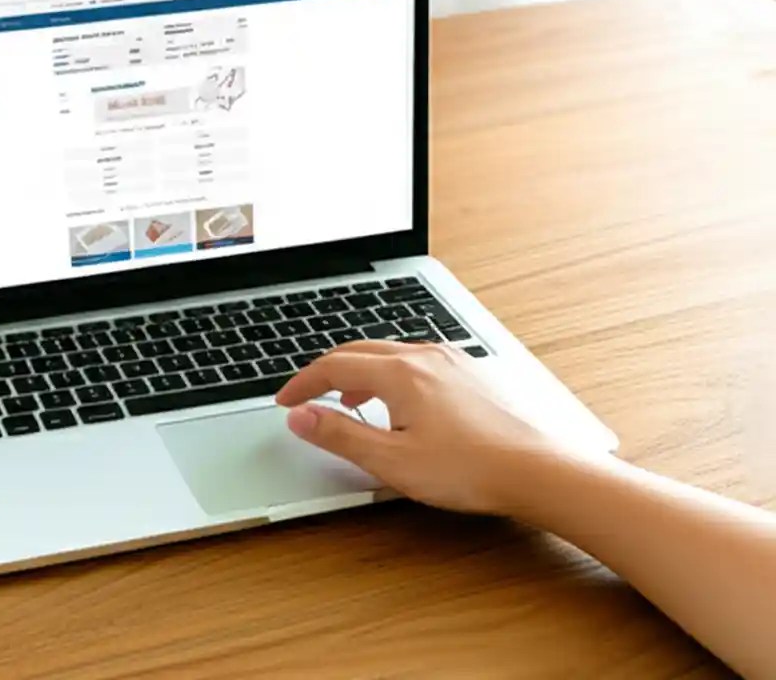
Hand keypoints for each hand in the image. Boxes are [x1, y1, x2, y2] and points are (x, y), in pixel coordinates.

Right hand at [277, 341, 596, 515]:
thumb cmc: (470, 469)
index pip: (333, 366)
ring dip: (358, 373)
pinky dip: (390, 376)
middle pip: (358, 351)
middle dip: (326, 373)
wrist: (538, 471)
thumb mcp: (390, 461)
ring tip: (348, 402)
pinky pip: (416, 362)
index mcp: (399, 373)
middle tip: (307, 397)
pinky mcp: (470, 374)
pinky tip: (397, 404)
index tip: (285, 402)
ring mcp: (451, 362)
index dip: (302, 384)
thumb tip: (301, 417)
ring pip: (389, 354)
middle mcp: (425, 356)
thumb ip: (340, 435)